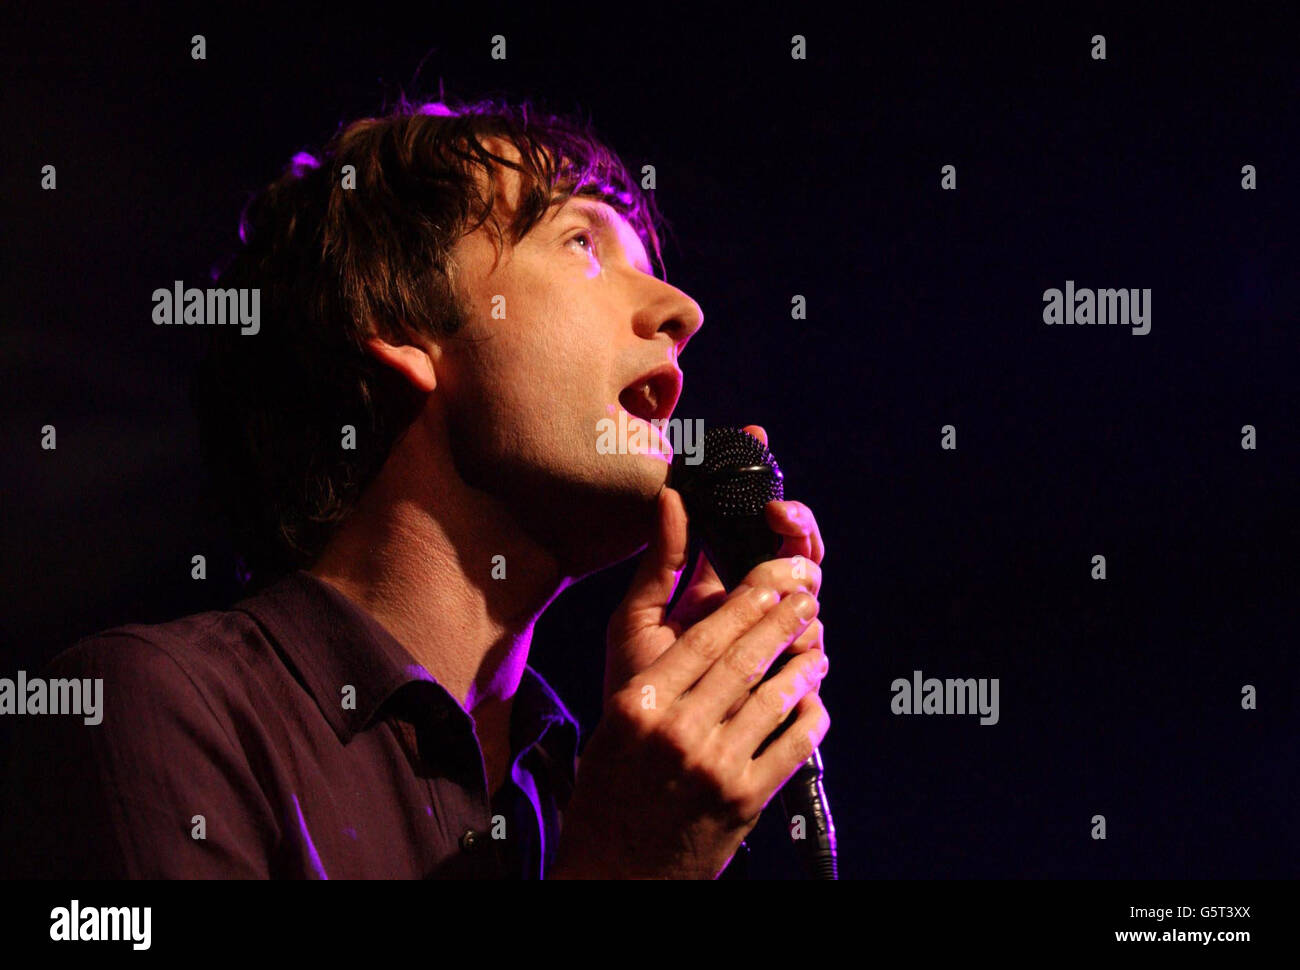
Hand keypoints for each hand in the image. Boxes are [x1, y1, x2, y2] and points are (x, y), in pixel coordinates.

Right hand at [551, 426, 829, 878]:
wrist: (616, 868)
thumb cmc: (613, 771)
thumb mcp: (619, 690)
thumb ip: (653, 601)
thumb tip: (674, 507)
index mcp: (643, 699)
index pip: (712, 633)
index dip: (756, 597)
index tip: (782, 574)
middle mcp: (679, 730)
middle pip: (749, 658)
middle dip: (789, 618)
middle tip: (812, 593)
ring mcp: (716, 767)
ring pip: (780, 697)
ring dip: (808, 664)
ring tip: (818, 642)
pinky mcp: (746, 801)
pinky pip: (795, 744)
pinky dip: (812, 714)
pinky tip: (816, 697)